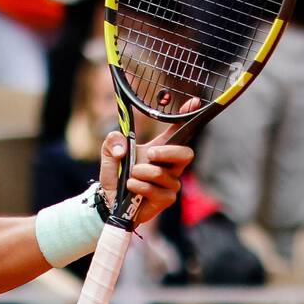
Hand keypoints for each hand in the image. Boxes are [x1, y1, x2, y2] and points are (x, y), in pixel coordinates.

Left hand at [97, 98, 197, 225]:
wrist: (110, 201)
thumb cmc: (115, 176)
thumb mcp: (109, 154)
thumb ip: (112, 141)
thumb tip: (123, 147)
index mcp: (160, 150)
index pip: (178, 131)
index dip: (187, 116)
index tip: (194, 102)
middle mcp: (169, 166)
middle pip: (186, 154)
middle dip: (168, 152)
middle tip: (150, 154)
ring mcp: (170, 183)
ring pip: (163, 174)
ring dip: (142, 173)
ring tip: (130, 176)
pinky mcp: (166, 199)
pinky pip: (155, 190)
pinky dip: (138, 187)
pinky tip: (131, 188)